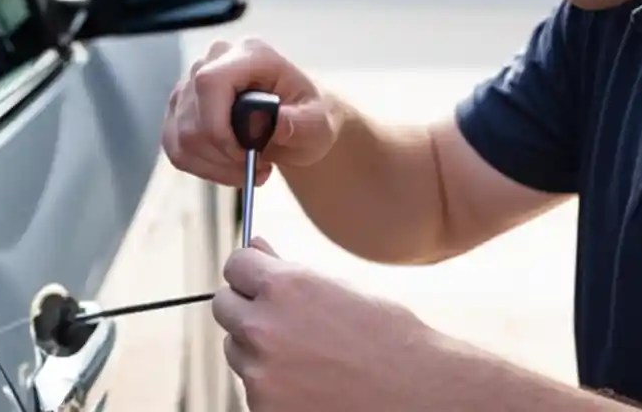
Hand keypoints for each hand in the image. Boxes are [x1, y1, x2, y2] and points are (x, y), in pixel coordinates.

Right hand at [163, 38, 342, 186]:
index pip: (210, 83)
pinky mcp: (180, 107)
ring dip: (214, 165)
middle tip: (255, 169)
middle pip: (192, 117)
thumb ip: (304, 125)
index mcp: (250, 54)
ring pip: (181, 136)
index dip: (219, 128)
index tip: (247, 156)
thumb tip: (280, 124)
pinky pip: (174, 146)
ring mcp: (191, 82)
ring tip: (247, 168)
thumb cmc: (308, 118)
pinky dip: (202, 167)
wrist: (298, 120)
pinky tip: (228, 167)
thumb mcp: (319, 125)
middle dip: (222, 156)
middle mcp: (214, 59)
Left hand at [213, 238, 443, 411]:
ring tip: (306, 355)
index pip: (234, 264)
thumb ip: (286, 270)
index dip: (249, 272)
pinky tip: (309, 383)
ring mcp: (260, 372)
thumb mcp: (339, 288)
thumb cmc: (388, 336)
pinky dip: (271, 384)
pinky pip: (250, 386)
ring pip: (235, 349)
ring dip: (257, 348)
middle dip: (246, 307)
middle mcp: (263, 327)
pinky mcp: (262, 408)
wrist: (418, 393)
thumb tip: (255, 246)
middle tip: (281, 319)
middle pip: (223, 306)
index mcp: (283, 287)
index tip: (259, 280)